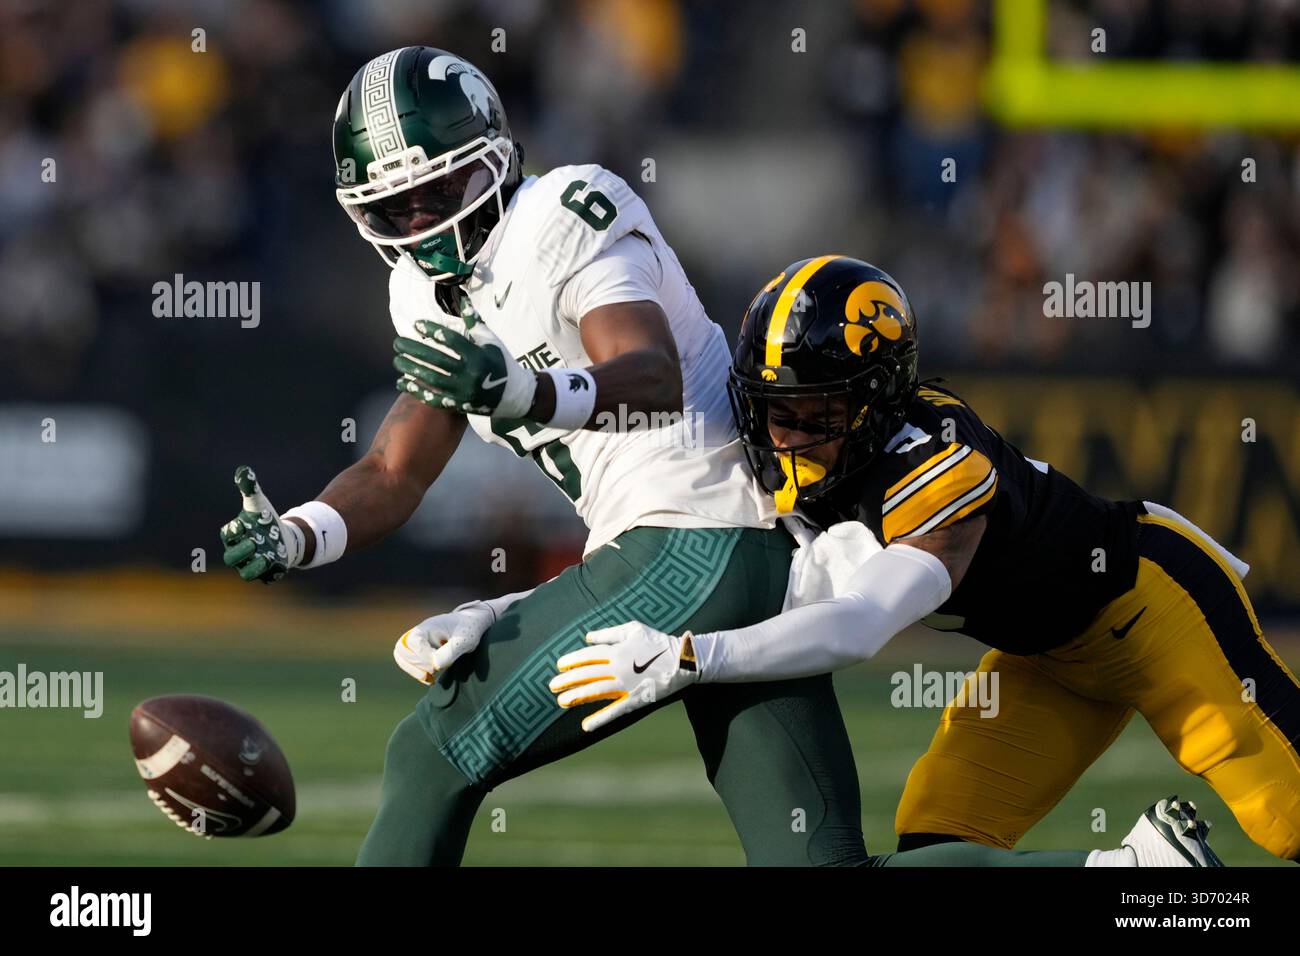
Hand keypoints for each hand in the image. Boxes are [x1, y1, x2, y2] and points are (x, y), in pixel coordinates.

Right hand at [219, 466, 302, 583]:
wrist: (284, 537)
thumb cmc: (265, 521)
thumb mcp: (259, 503)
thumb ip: (250, 489)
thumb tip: (244, 470)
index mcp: (233, 536)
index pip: (227, 536)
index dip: (233, 532)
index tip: (243, 524)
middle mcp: (240, 554)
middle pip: (231, 558)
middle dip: (241, 551)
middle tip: (255, 542)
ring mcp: (253, 565)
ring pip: (247, 574)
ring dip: (256, 566)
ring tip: (268, 557)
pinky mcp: (268, 574)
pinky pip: (267, 579)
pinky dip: (273, 573)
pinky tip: (282, 563)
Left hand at [393, 316, 535, 417]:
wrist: (514, 395)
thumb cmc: (502, 363)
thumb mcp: (491, 341)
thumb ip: (475, 322)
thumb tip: (463, 300)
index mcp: (478, 355)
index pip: (450, 340)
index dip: (432, 331)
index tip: (416, 324)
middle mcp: (470, 374)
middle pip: (436, 360)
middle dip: (414, 350)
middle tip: (397, 343)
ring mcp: (463, 391)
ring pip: (432, 379)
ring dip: (412, 369)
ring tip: (397, 361)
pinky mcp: (459, 405)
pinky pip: (435, 398)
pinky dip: (418, 391)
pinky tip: (403, 383)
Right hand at [394, 602, 496, 683]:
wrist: (473, 625)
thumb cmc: (470, 629)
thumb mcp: (465, 640)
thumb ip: (452, 651)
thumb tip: (436, 664)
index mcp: (429, 626)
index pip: (414, 641)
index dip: (423, 656)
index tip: (438, 663)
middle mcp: (420, 633)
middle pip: (402, 648)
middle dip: (416, 664)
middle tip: (434, 671)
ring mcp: (419, 641)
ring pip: (401, 655)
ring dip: (412, 669)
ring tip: (429, 678)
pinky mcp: (421, 651)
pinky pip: (409, 662)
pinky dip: (416, 672)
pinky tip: (430, 679)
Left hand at [548, 621, 697, 731]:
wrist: (682, 660)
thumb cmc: (657, 641)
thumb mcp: (633, 629)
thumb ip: (609, 633)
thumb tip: (587, 637)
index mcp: (617, 650)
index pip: (588, 656)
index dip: (571, 661)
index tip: (559, 665)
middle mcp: (618, 668)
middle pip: (587, 674)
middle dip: (567, 680)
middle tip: (551, 686)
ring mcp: (626, 685)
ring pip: (595, 691)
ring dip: (576, 696)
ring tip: (561, 701)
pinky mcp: (635, 700)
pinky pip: (615, 711)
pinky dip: (600, 719)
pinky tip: (586, 726)